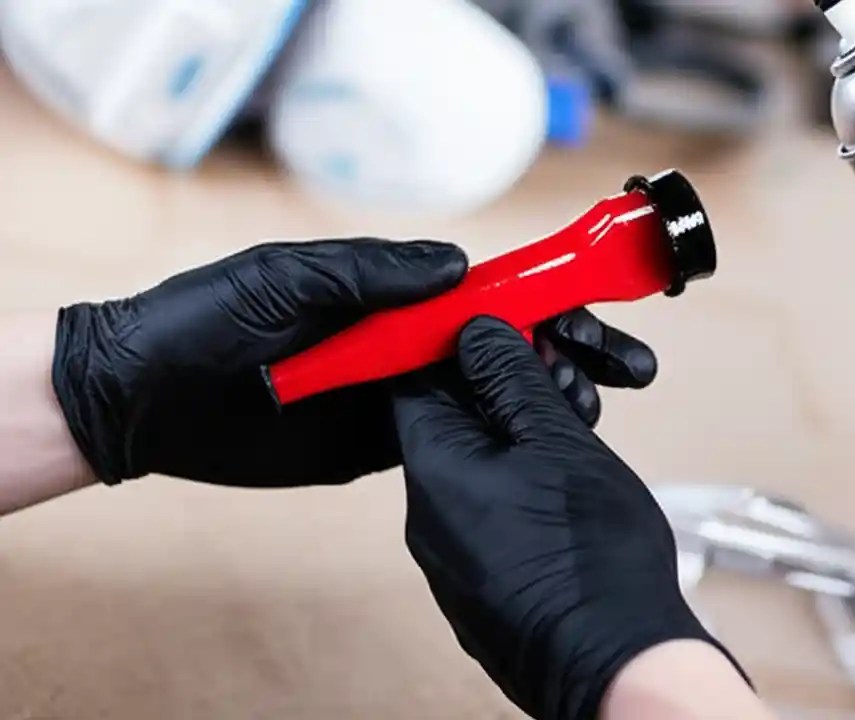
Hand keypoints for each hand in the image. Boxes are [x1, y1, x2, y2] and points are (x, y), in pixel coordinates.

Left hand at [52, 240, 656, 486]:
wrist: (141, 403)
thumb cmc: (199, 323)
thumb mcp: (281, 281)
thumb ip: (369, 274)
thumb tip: (457, 266)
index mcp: (389, 291)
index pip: (489, 290)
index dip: (550, 295)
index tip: (601, 303)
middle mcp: (405, 339)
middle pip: (509, 342)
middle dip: (572, 349)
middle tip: (626, 368)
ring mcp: (400, 393)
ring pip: (495, 393)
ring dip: (552, 397)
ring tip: (595, 407)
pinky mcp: (384, 443)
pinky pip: (455, 439)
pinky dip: (505, 441)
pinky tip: (550, 446)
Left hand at [395, 317, 742, 719]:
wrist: (616, 661)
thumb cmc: (590, 559)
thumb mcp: (555, 441)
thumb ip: (510, 379)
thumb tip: (476, 332)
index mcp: (434, 466)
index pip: (420, 374)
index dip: (462, 336)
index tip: (509, 318)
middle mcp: (429, 510)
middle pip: (459, 411)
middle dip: (517, 377)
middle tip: (573, 366)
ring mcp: (456, 548)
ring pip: (486, 455)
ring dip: (535, 421)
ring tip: (589, 413)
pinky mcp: (486, 573)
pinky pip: (498, 498)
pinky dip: (533, 469)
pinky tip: (578, 463)